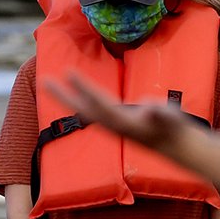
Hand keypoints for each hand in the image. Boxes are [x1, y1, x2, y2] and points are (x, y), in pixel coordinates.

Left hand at [44, 71, 189, 150]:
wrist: (175, 146)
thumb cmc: (173, 129)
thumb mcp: (171, 119)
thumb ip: (161, 114)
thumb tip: (150, 108)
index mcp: (123, 122)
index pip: (98, 102)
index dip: (84, 87)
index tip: (68, 71)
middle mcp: (113, 125)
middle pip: (83, 109)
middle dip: (64, 96)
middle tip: (44, 81)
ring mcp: (113, 125)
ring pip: (85, 110)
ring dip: (68, 98)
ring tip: (51, 85)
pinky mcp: (116, 123)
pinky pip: (92, 111)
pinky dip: (80, 102)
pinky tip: (73, 96)